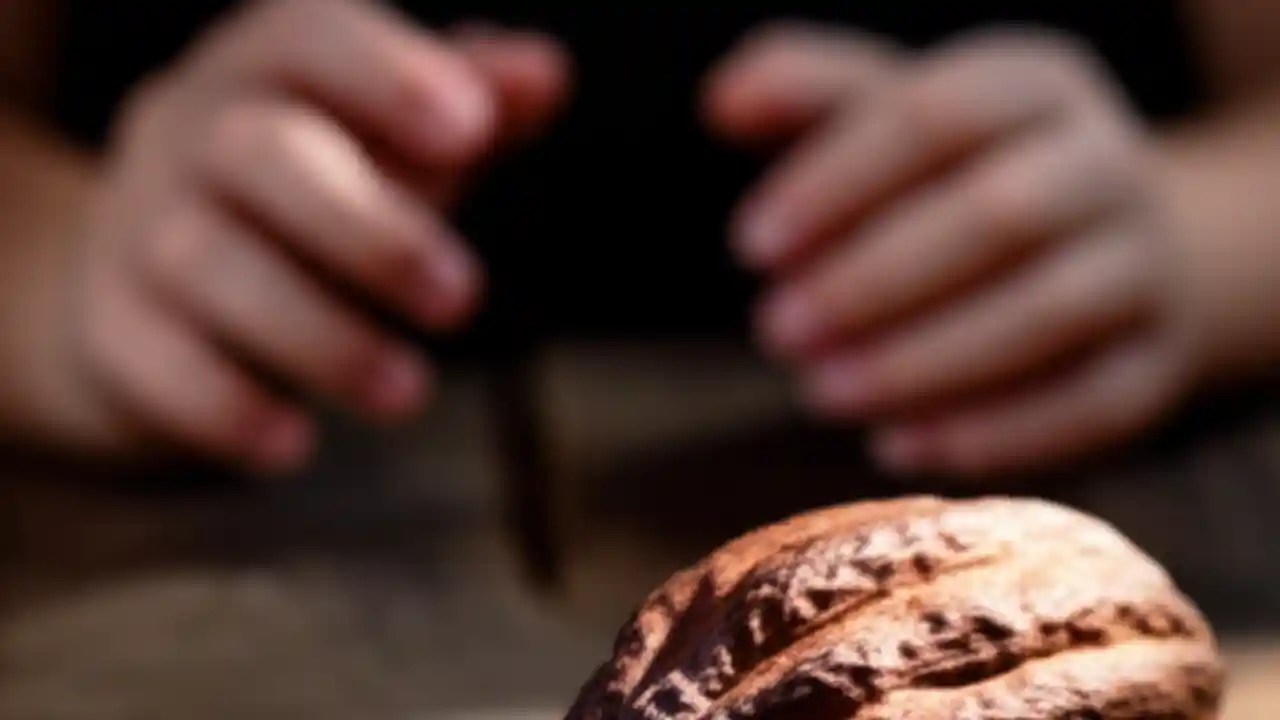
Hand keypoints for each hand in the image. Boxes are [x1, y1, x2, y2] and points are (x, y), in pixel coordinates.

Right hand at [56, 0, 569, 472]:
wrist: (148, 279)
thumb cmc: (311, 193)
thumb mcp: (388, 139)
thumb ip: (471, 102)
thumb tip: (547, 72)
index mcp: (267, 70)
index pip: (313, 39)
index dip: (389, 76)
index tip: (472, 130)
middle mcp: (190, 132)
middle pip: (260, 153)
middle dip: (369, 229)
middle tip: (461, 299)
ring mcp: (137, 226)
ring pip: (209, 266)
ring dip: (319, 335)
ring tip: (408, 392)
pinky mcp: (110, 325)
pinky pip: (149, 359)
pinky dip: (223, 405)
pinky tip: (294, 445)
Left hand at [707, 25, 1197, 476]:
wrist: (1114, 245)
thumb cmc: (961, 176)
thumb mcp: (896, 113)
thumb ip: (807, 94)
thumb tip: (720, 101)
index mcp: (1035, 86)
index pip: (935, 116)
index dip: (837, 181)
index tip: (751, 247)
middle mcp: (1106, 166)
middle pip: (1000, 215)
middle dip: (874, 281)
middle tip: (776, 332)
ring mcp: (1145, 268)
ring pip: (1048, 313)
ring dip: (925, 362)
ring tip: (821, 392)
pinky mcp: (1155, 363)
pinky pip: (1091, 404)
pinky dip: (994, 433)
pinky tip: (897, 446)